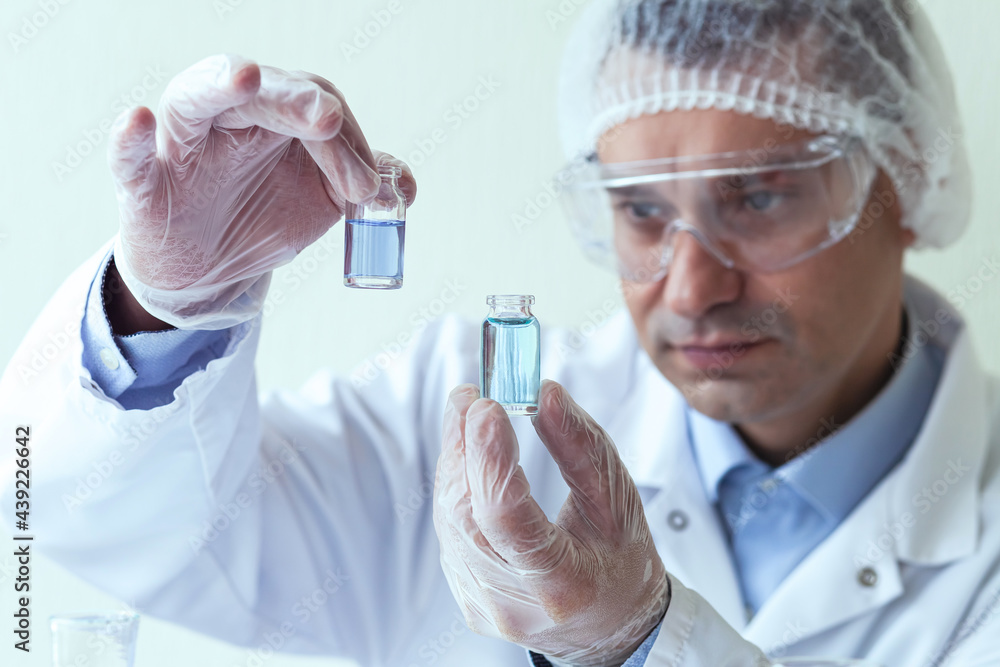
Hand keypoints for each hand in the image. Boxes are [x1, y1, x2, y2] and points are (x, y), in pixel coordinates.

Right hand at [109, 54, 415, 328]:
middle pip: (263, 90)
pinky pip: (129, 159)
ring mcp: (180, 147)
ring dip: (220, 86)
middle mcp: (226, 118)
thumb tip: (403, 185)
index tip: (366, 190)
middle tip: (331, 122)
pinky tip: (138, 122)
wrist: (205, 271)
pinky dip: (130, 141)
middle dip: (300, 103)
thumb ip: (360, 185)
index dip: (348, 143)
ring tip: (247, 78)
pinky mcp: (143, 186)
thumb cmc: (259, 217)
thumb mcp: (319, 201)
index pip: (315, 104)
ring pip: (194, 100)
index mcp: (273, 117)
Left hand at [433, 381, 669, 666]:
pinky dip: (456, 487)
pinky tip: (470, 460)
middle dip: (463, 447)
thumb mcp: (618, 500)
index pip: (507, 518)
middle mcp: (517, 604)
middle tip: (471, 398)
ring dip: (455, 461)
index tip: (485, 406)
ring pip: (449, 520)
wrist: (612, 626)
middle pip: (466, 515)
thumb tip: (546, 395)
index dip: (489, 457)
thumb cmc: (621, 562)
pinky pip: (449, 533)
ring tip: (469, 417)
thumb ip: (582, 446)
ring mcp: (486, 606)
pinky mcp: (469, 599)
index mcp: (564, 585)